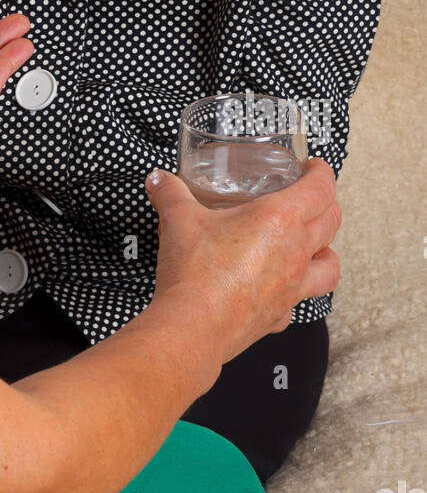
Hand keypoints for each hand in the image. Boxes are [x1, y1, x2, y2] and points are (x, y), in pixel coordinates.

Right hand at [146, 157, 340, 368]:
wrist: (193, 326)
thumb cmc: (195, 272)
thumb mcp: (178, 219)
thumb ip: (169, 192)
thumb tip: (159, 179)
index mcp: (279, 220)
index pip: (321, 189)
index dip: (321, 172)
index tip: (313, 167)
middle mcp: (295, 253)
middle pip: (333, 221)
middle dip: (327, 203)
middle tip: (310, 195)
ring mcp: (292, 288)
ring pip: (331, 266)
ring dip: (326, 251)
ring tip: (311, 244)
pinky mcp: (280, 315)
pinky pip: (299, 301)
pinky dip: (294, 291)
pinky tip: (277, 287)